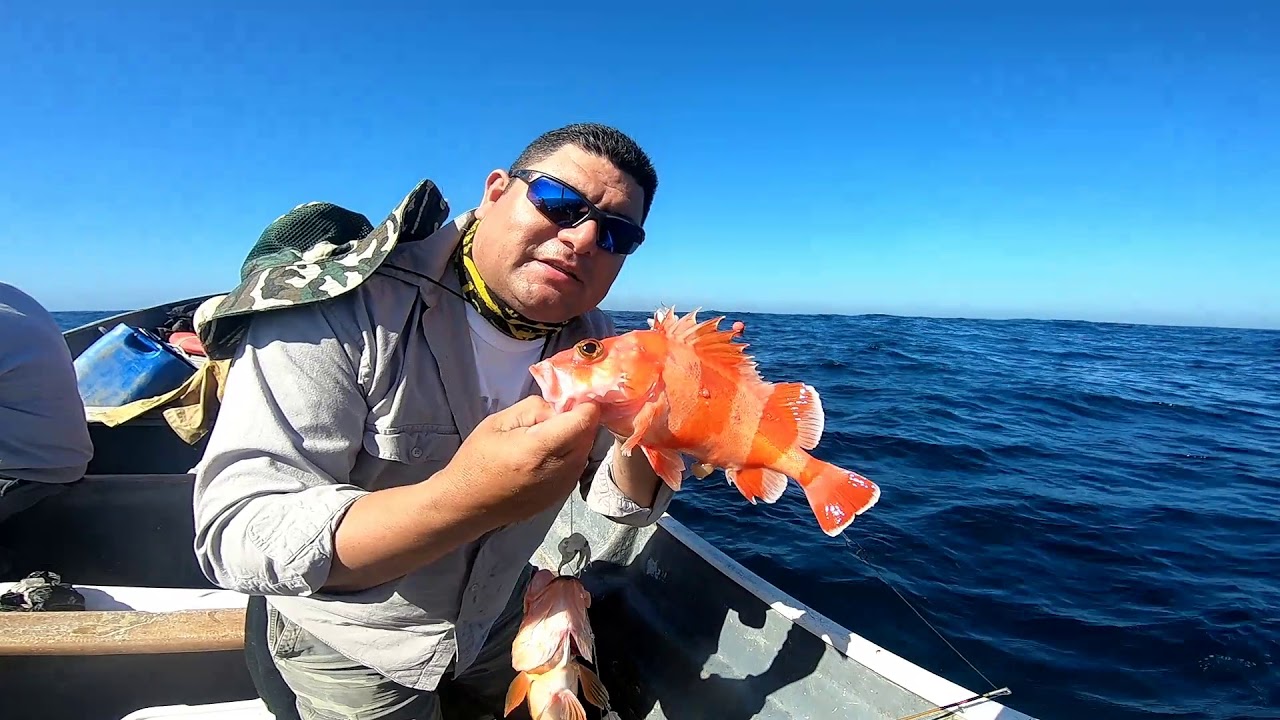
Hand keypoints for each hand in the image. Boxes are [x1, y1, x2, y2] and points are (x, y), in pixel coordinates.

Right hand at [439, 396, 602, 530]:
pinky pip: (577, 466)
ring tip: (548, 437)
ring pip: (586, 450)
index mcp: (538, 449)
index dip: (585, 404)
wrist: (467, 505)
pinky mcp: (561, 496)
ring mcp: (562, 487)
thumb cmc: (476, 461)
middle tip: (556, 415)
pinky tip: (546, 456)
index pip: (584, 420)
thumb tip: (559, 407)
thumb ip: (534, 408)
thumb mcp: (498, 422)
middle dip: (578, 420)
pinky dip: (570, 455)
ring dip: (575, 438)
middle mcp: (557, 470)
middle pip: (589, 434)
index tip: (574, 397)